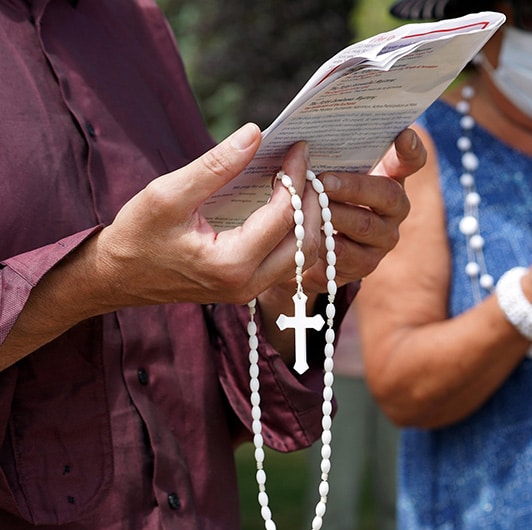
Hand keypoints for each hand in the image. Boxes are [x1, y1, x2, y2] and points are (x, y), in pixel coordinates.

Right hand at [94, 123, 315, 309]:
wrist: (116, 276)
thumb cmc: (137, 235)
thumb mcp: (168, 193)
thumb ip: (215, 166)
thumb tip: (255, 134)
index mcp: (231, 263)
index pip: (285, 216)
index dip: (296, 178)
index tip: (299, 148)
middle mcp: (248, 284)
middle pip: (306, 241)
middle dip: (312, 201)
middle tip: (304, 166)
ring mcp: (250, 290)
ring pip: (303, 256)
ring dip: (309, 219)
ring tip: (300, 183)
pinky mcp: (248, 287)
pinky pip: (288, 261)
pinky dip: (296, 233)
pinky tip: (288, 205)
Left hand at [301, 128, 422, 292]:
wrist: (309, 247)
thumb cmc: (319, 198)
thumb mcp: (325, 173)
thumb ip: (328, 157)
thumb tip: (303, 141)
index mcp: (390, 176)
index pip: (411, 160)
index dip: (410, 149)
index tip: (404, 134)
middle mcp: (395, 207)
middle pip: (387, 194)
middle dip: (354, 186)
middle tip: (323, 181)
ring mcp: (384, 237)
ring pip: (364, 225)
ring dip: (336, 215)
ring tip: (308, 207)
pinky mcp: (367, 263)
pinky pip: (347, 253)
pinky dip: (326, 242)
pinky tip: (306, 233)